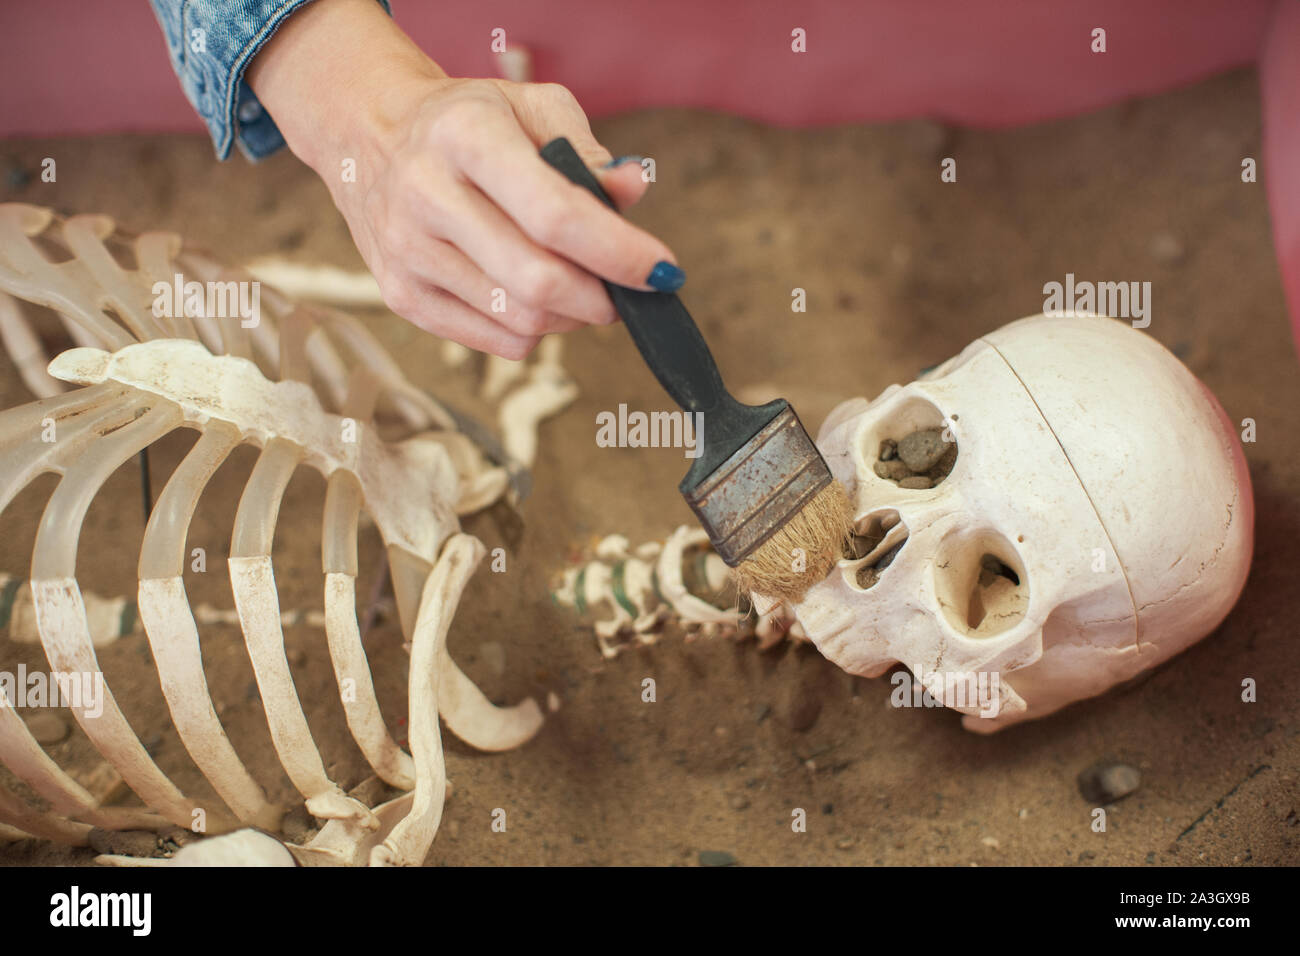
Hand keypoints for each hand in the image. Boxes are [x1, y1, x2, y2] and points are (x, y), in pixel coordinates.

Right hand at [247, 0, 679, 357]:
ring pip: (520, 321)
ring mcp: (408, 253)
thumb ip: (588, 149)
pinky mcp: (401, 296)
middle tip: (622, 291)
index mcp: (465, 136)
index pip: (554, 213)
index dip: (618, 252)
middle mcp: (426, 195)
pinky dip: (534, 332)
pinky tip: (536, 298)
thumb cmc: (470, 122)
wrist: (369, 138)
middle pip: (538, 282)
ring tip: (581, 287)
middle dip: (600, 297)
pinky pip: (494, 341)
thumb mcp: (530, 107)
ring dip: (570, 317)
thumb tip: (633, 192)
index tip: (663, 270)